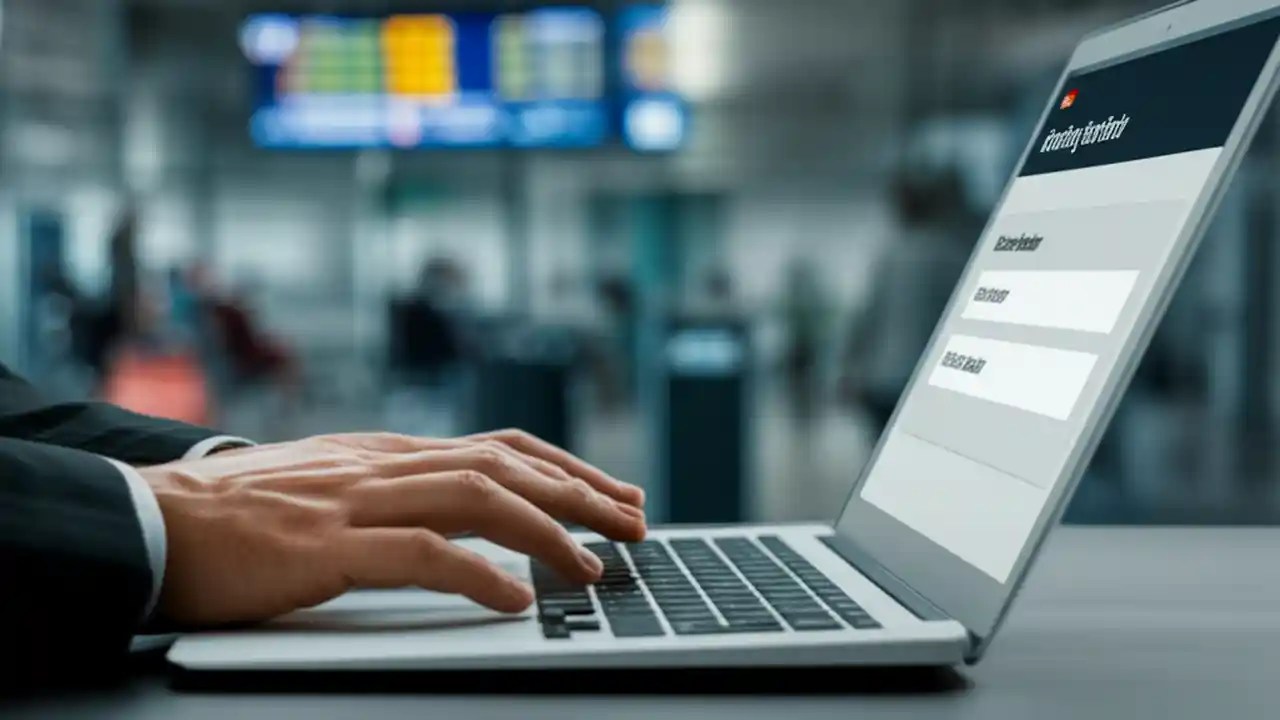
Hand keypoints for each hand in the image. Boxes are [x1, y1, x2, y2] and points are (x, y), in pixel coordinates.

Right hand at [138, 429, 645, 627]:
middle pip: (506, 465)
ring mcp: (354, 500)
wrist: (147, 520)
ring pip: (476, 498)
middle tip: (636, 522)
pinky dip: (474, 573)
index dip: (567, 468)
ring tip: (592, 565)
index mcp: (388, 452)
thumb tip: (460, 507)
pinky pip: (415, 554)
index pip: (500, 447)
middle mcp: (383, 464)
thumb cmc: (236, 515)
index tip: (615, 493)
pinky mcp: (323, 546)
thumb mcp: (330, 486)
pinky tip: (513, 598)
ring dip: (545, 531)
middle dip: (581, 494)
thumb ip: (392, 490)